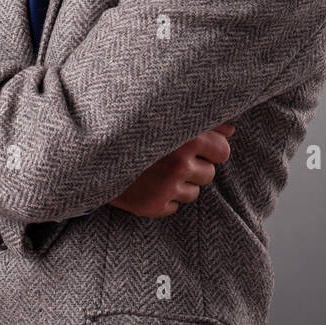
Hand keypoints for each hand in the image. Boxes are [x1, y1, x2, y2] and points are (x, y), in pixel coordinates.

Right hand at [107, 123, 235, 218]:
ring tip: (158, 170)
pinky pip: (174, 207)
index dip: (210, 150)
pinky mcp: (154, 206)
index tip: (194, 146)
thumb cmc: (136, 129)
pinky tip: (148, 184)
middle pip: (209, 174)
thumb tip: (232, 130)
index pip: (223, 151)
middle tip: (170, 157)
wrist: (93, 153)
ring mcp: (166, 188)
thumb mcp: (169, 118)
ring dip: (181, 184)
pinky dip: (165, 198)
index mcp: (187, 136)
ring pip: (194, 192)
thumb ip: (204, 123)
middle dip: (195, 167)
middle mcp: (179, 163)